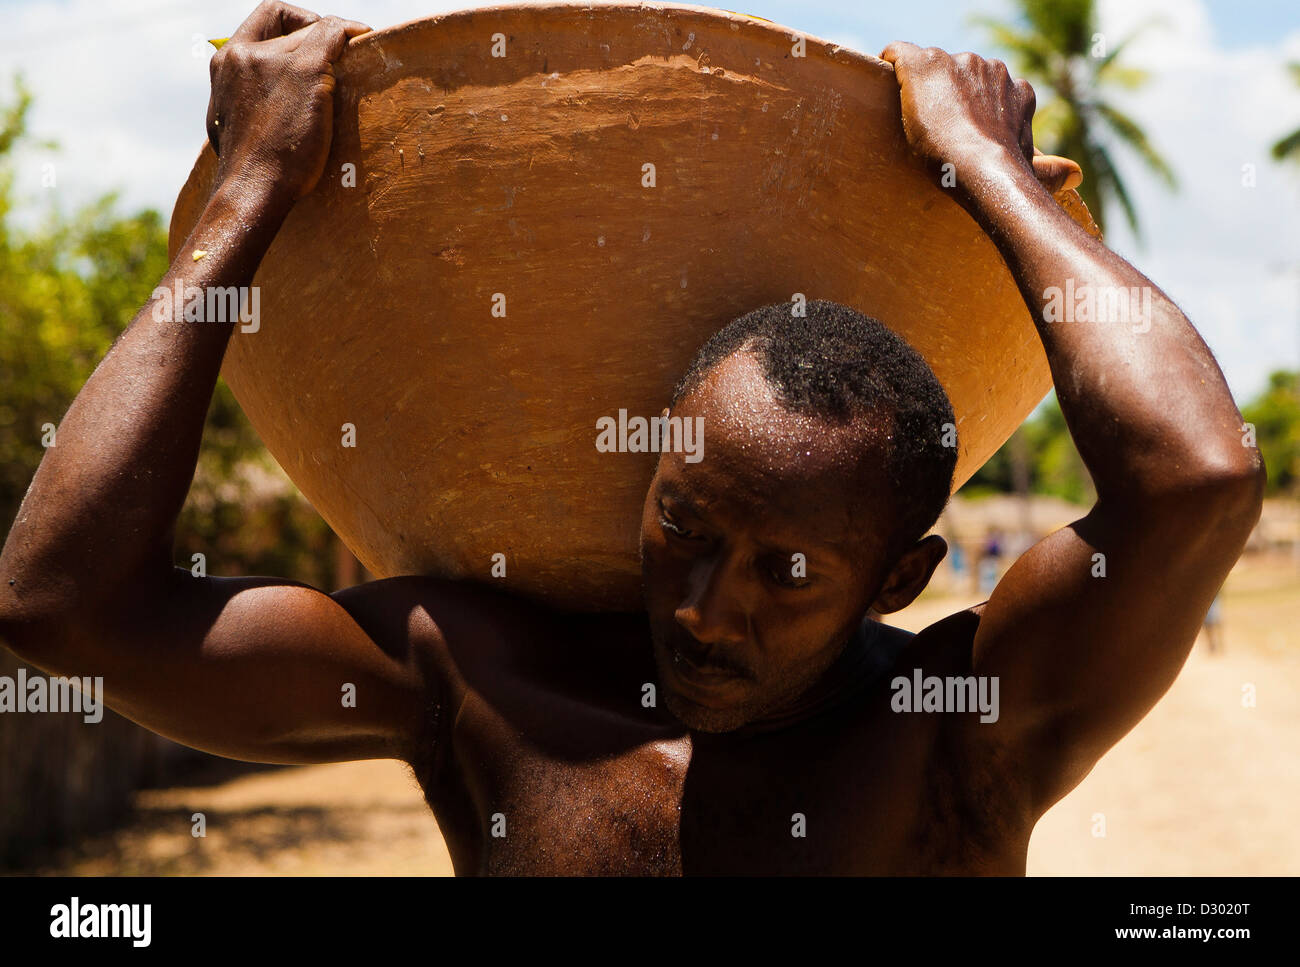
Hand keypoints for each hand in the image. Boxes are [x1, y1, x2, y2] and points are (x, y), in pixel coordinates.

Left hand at [206, 1, 369, 206]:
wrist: (257, 194)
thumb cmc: (285, 137)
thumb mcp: (311, 75)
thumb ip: (326, 38)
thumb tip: (343, 26)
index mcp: (238, 51)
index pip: (281, 14)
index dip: (318, 21)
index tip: (344, 43)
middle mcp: (227, 73)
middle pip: (275, 43)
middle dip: (311, 52)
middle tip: (339, 71)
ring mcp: (228, 104)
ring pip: (272, 76)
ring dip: (301, 79)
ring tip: (326, 97)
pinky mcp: (235, 133)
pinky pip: (266, 107)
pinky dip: (289, 107)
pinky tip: (305, 124)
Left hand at [879, 42, 1081, 195]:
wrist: (979, 166)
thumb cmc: (1007, 173)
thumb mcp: (1032, 169)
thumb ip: (1050, 169)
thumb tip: (1077, 177)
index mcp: (1016, 87)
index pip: (989, 86)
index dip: (973, 107)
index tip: (961, 128)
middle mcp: (988, 66)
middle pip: (958, 73)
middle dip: (946, 95)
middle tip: (932, 129)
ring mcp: (955, 62)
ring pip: (930, 66)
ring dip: (920, 88)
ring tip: (909, 118)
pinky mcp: (922, 64)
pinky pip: (898, 52)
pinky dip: (889, 64)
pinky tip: (882, 80)